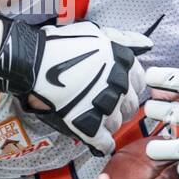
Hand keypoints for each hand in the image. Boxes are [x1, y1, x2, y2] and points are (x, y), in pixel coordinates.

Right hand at [0, 19, 150, 154]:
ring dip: (107, 123)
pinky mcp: (89, 125)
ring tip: (93, 117)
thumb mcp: (95, 34)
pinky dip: (102, 144)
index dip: (127, 88)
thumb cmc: (61, 45)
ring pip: (117, 124)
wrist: (32, 62)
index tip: (116, 89)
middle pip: (130, 106)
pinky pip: (104, 142)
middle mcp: (119, 85)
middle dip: (119, 106)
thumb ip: (123, 39)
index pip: (139, 84)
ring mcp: (105, 107)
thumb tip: (146, 44)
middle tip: (102, 104)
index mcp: (123, 63)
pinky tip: (97, 141)